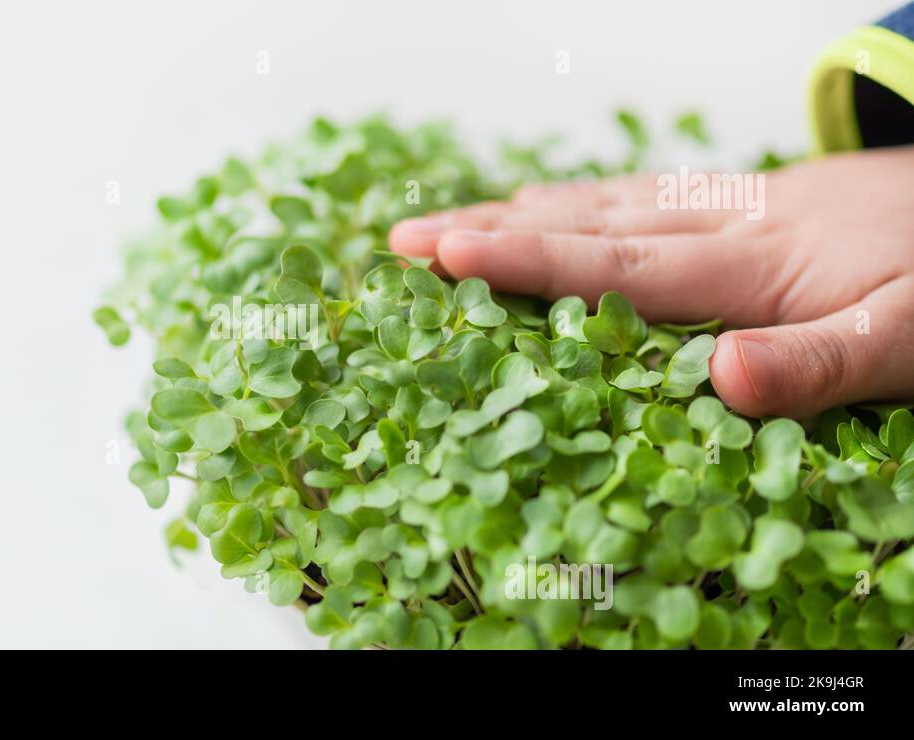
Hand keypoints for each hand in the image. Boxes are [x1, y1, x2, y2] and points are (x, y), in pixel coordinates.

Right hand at [389, 147, 913, 417]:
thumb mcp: (909, 337)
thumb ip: (817, 364)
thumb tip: (718, 377)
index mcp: (750, 265)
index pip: (615, 269)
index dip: (525, 266)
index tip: (442, 258)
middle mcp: (721, 224)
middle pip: (584, 227)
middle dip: (487, 234)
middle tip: (400, 242)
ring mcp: (727, 207)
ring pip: (601, 206)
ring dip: (514, 216)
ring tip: (442, 225)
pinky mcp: (739, 203)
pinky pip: (636, 197)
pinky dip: (575, 203)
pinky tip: (548, 207)